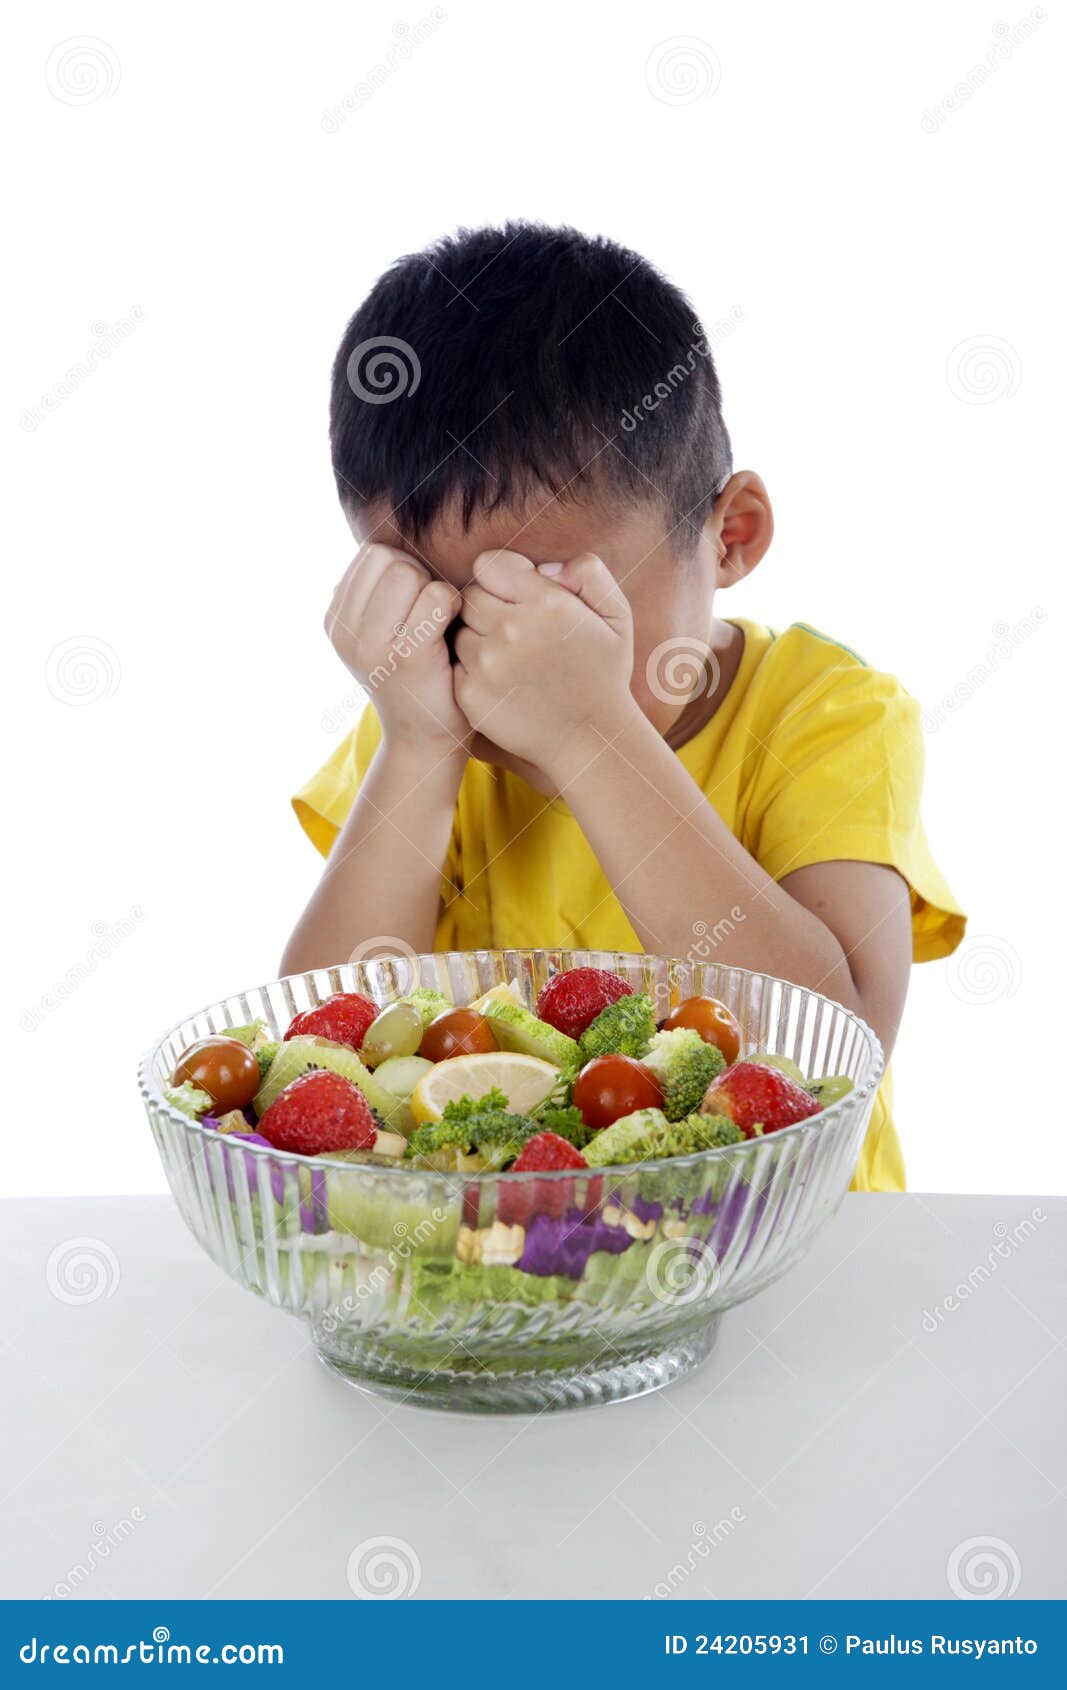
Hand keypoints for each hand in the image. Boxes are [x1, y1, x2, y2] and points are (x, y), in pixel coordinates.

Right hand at [325, 543, 466, 751]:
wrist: (425, 740)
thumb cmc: (413, 679)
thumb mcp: (378, 636)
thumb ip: (374, 596)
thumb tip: (381, 551)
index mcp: (335, 622)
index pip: (370, 554)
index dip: (401, 567)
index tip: (412, 601)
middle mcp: (345, 633)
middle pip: (388, 559)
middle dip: (418, 575)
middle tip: (429, 611)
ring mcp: (372, 646)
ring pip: (408, 573)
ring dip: (434, 589)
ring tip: (438, 620)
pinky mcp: (407, 657)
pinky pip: (436, 597)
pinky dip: (453, 605)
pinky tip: (453, 628)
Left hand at [454, 549, 635, 775]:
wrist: (590, 740)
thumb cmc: (603, 676)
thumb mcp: (616, 616)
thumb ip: (588, 573)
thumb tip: (545, 566)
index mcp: (545, 602)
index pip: (487, 564)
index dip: (500, 577)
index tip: (515, 596)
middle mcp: (511, 628)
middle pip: (470, 597)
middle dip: (488, 608)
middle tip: (514, 632)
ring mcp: (487, 664)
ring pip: (460, 632)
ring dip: (479, 641)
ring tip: (510, 660)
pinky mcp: (471, 694)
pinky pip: (457, 666)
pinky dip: (473, 672)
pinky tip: (502, 684)